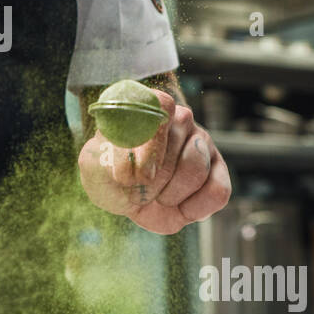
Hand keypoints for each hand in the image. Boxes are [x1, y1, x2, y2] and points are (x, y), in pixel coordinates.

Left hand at [78, 89, 230, 234]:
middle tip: (138, 190)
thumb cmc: (112, 175)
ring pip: (195, 168)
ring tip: (157, 197)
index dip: (147, 144)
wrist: (129, 196)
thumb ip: (103, 157)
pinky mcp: (218, 171)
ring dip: (170, 194)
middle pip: (174, 144)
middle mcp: (181, 119)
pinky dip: (195, 207)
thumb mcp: (94, 165)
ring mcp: (202, 144)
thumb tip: (132, 164)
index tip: (131, 175)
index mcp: (150, 108)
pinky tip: (180, 207)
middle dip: (150, 181)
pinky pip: (218, 191)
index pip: (160, 106)